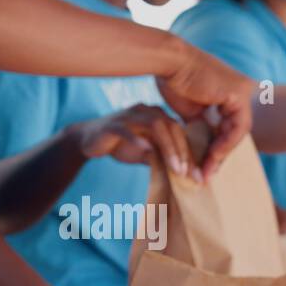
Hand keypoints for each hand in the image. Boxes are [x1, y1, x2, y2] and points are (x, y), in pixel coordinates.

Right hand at [77, 105, 198, 180]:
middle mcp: (144, 110)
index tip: (197, 175)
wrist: (88, 141)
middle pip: (171, 125)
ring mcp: (128, 116)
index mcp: (155, 114)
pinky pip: (127, 130)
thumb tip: (188, 174)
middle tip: (188, 174)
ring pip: (155, 125)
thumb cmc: (120, 145)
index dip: (190, 152)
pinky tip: (147, 151)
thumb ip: (164, 157)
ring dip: (168, 147)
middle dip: (182, 151)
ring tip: (175, 168)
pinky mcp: (112, 125)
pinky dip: (138, 140)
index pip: (179, 130)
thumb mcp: (147, 152)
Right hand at [155, 41, 254, 176]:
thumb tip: (199, 146)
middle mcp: (241, 91)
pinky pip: (237, 127)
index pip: (228, 126)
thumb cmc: (172, 80)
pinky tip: (212, 156)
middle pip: (233, 131)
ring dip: (223, 153)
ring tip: (208, 170)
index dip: (216, 147)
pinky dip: (226, 144)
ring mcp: (243, 92)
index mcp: (230, 92)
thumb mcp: (189, 108)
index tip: (204, 165)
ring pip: (237, 132)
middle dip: (220, 155)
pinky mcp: (239, 95)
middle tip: (207, 174)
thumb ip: (199, 125)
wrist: (169, 61)